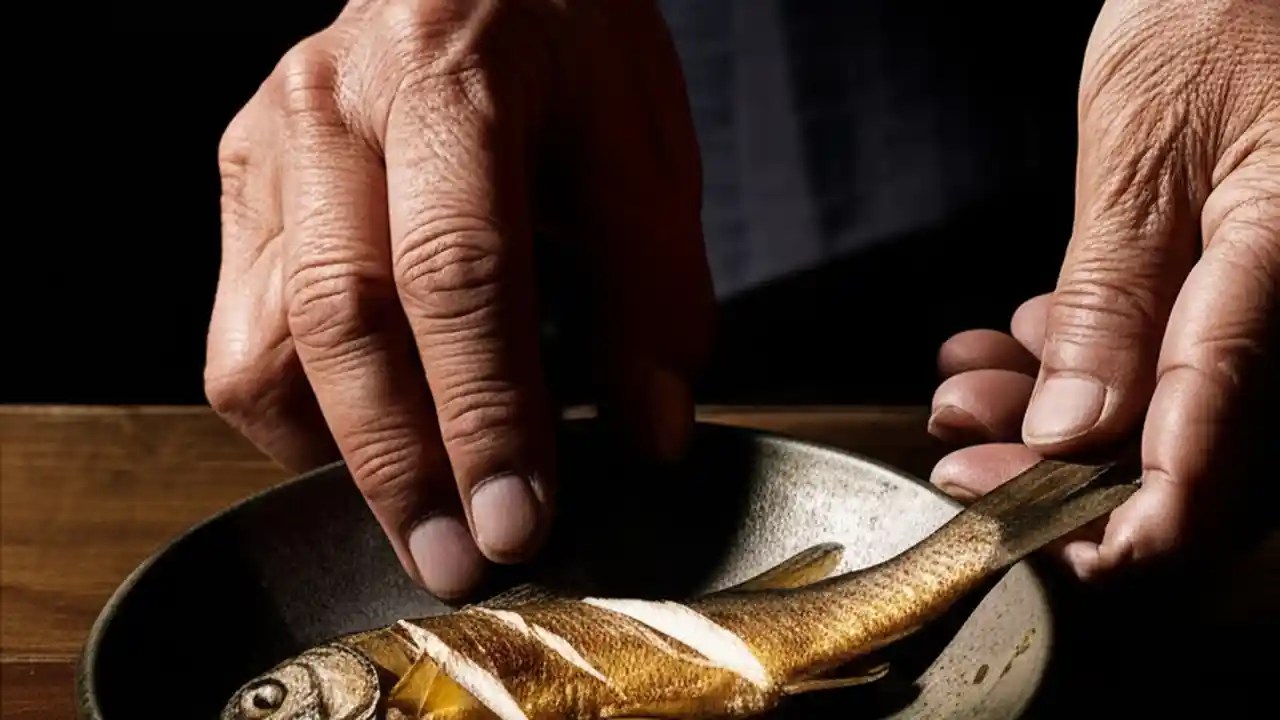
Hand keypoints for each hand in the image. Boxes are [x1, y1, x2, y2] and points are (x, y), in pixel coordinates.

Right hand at [205, 0, 713, 598]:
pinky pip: (238, 332)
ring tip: (418, 499)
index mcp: (450, 81)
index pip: (456, 276)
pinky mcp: (241, 181)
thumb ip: (654, 292)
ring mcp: (269, 146)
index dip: (486, 416)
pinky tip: (371, 426)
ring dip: (336, 450)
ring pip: (257, 346)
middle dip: (399, 469)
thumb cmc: (568, 40)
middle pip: (340, 325)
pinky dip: (300, 409)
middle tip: (458, 562)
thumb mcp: (642, 146)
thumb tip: (650, 435)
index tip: (519, 521)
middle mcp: (333, 111)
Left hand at [927, 0, 1276, 580]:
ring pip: (1175, 422)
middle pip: (1193, 467)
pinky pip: (1178, 365)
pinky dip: (1088, 370)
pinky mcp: (1251, 290)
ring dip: (1056, 424)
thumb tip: (1073, 432)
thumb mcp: (1146, 149)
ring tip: (967, 391)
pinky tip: (1015, 346)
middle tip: (961, 456)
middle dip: (1059, 477)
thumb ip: (1114, 298)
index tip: (1022, 544)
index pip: (1214, 469)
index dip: (1118, 535)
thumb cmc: (1227, 9)